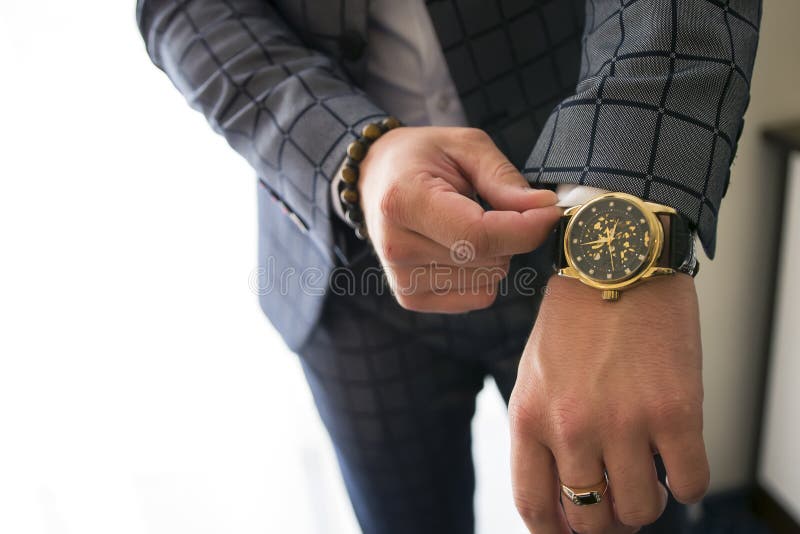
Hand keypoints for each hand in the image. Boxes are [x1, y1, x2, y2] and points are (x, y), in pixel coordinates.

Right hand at [358, 126, 560, 312]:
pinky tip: (459, 245)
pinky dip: (483, 271)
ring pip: (489, 279)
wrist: (376, 178)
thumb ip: (505, 180)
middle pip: (488, 259)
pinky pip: (479, 295)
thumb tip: (545, 210)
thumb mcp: (466, 147)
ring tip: (465, 221)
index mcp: (403, 201)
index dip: (525, 229)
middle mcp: (397, 247)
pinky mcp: (411, 298)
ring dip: (495, 252)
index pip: (477, 236)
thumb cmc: (423, 157)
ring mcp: (401, 279)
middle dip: (510, 234)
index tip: (550, 211)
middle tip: (490, 205)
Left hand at [509, 275, 707, 532]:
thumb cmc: (575, 318)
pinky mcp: (675, 412)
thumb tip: (569, 488)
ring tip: (647, 475)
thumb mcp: (536, 374)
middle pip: (589, 517)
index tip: (571, 531)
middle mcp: (571, 427)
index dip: (555, 532)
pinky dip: (685, 483)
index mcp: (530, 416)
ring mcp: (624, 422)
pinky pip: (688, 484)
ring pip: (640, 510)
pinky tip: (677, 460)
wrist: (617, 262)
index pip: (534, 505)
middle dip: (605, 521)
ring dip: (646, 503)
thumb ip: (542, 431)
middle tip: (617, 501)